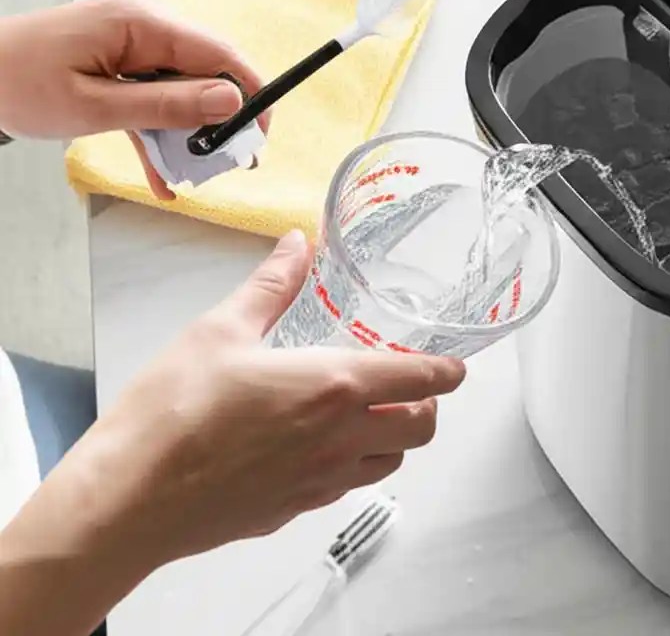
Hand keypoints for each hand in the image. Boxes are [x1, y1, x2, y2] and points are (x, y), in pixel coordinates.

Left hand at [0, 0, 270, 199]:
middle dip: (220, 121)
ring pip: (186, 90)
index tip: (260, 137)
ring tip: (190, 177)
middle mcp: (146, 24)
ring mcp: (135, 42)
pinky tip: (165, 175)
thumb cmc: (18, 84)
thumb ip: (168, 105)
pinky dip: (162, 133)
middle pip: (209, 73)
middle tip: (225, 166)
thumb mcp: (96, 106)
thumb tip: (231, 101)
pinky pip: (159, 96)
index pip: (220, 54)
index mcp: (142, 23)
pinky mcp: (125, 60)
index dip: (250, 94)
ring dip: (189, 135)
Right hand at [0, 231, 463, 635]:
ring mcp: (321, 481)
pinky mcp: (295, 509)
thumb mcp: (220, 331)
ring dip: (393, 440)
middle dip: (426, 406)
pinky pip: (346, 488)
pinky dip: (352, 467)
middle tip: (407, 388)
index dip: (447, 371)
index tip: (454, 365)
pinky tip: (319, 449)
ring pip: (390, 464)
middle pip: (421, 429)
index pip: (421, 379)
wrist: (130, 497)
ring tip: (368, 416)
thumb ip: (270, 286)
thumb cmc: (171, 415)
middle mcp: (341, 439)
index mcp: (334, 387)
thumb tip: (296, 245)